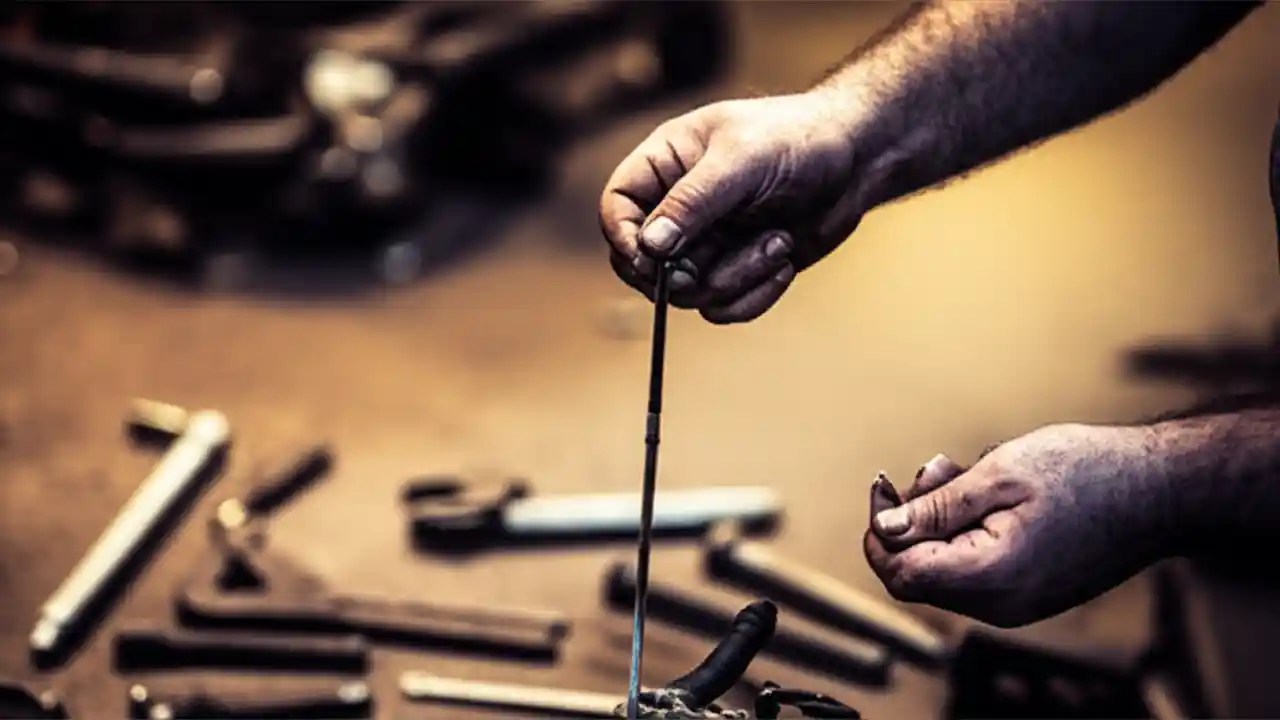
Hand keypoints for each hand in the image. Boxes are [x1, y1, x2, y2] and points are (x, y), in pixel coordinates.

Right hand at [599, 92, 862, 323]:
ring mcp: (706, 243)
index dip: (623, 237)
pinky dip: (755, 294)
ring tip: (777, 241)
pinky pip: (723, 307)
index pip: (617, 207)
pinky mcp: (737, 270)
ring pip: (688, 293)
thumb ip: (693, 201)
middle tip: (712, 265)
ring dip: (734, 277)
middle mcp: (678, 209)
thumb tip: (650, 246)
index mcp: (665, 165)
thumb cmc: (799, 138)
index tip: (650, 259)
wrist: (858, 159)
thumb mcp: (742, 160)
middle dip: (682, 273)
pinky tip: (784, 259)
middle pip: (643, 264)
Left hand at [864, 424, 1172, 627]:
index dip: (881, 531)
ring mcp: (1016, 603)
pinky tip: (986, 491)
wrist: (1160, 489)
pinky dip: (965, 530)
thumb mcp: (998, 475)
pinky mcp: (1028, 592)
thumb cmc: (1087, 473)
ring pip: (944, 568)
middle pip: (917, 573)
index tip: (886, 487)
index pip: (900, 572)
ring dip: (939, 519)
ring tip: (963, 469)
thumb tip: (886, 527)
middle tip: (935, 470)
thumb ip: (935, 506)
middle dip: (912, 519)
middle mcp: (1000, 603)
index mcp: (990, 575)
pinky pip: (974, 568)